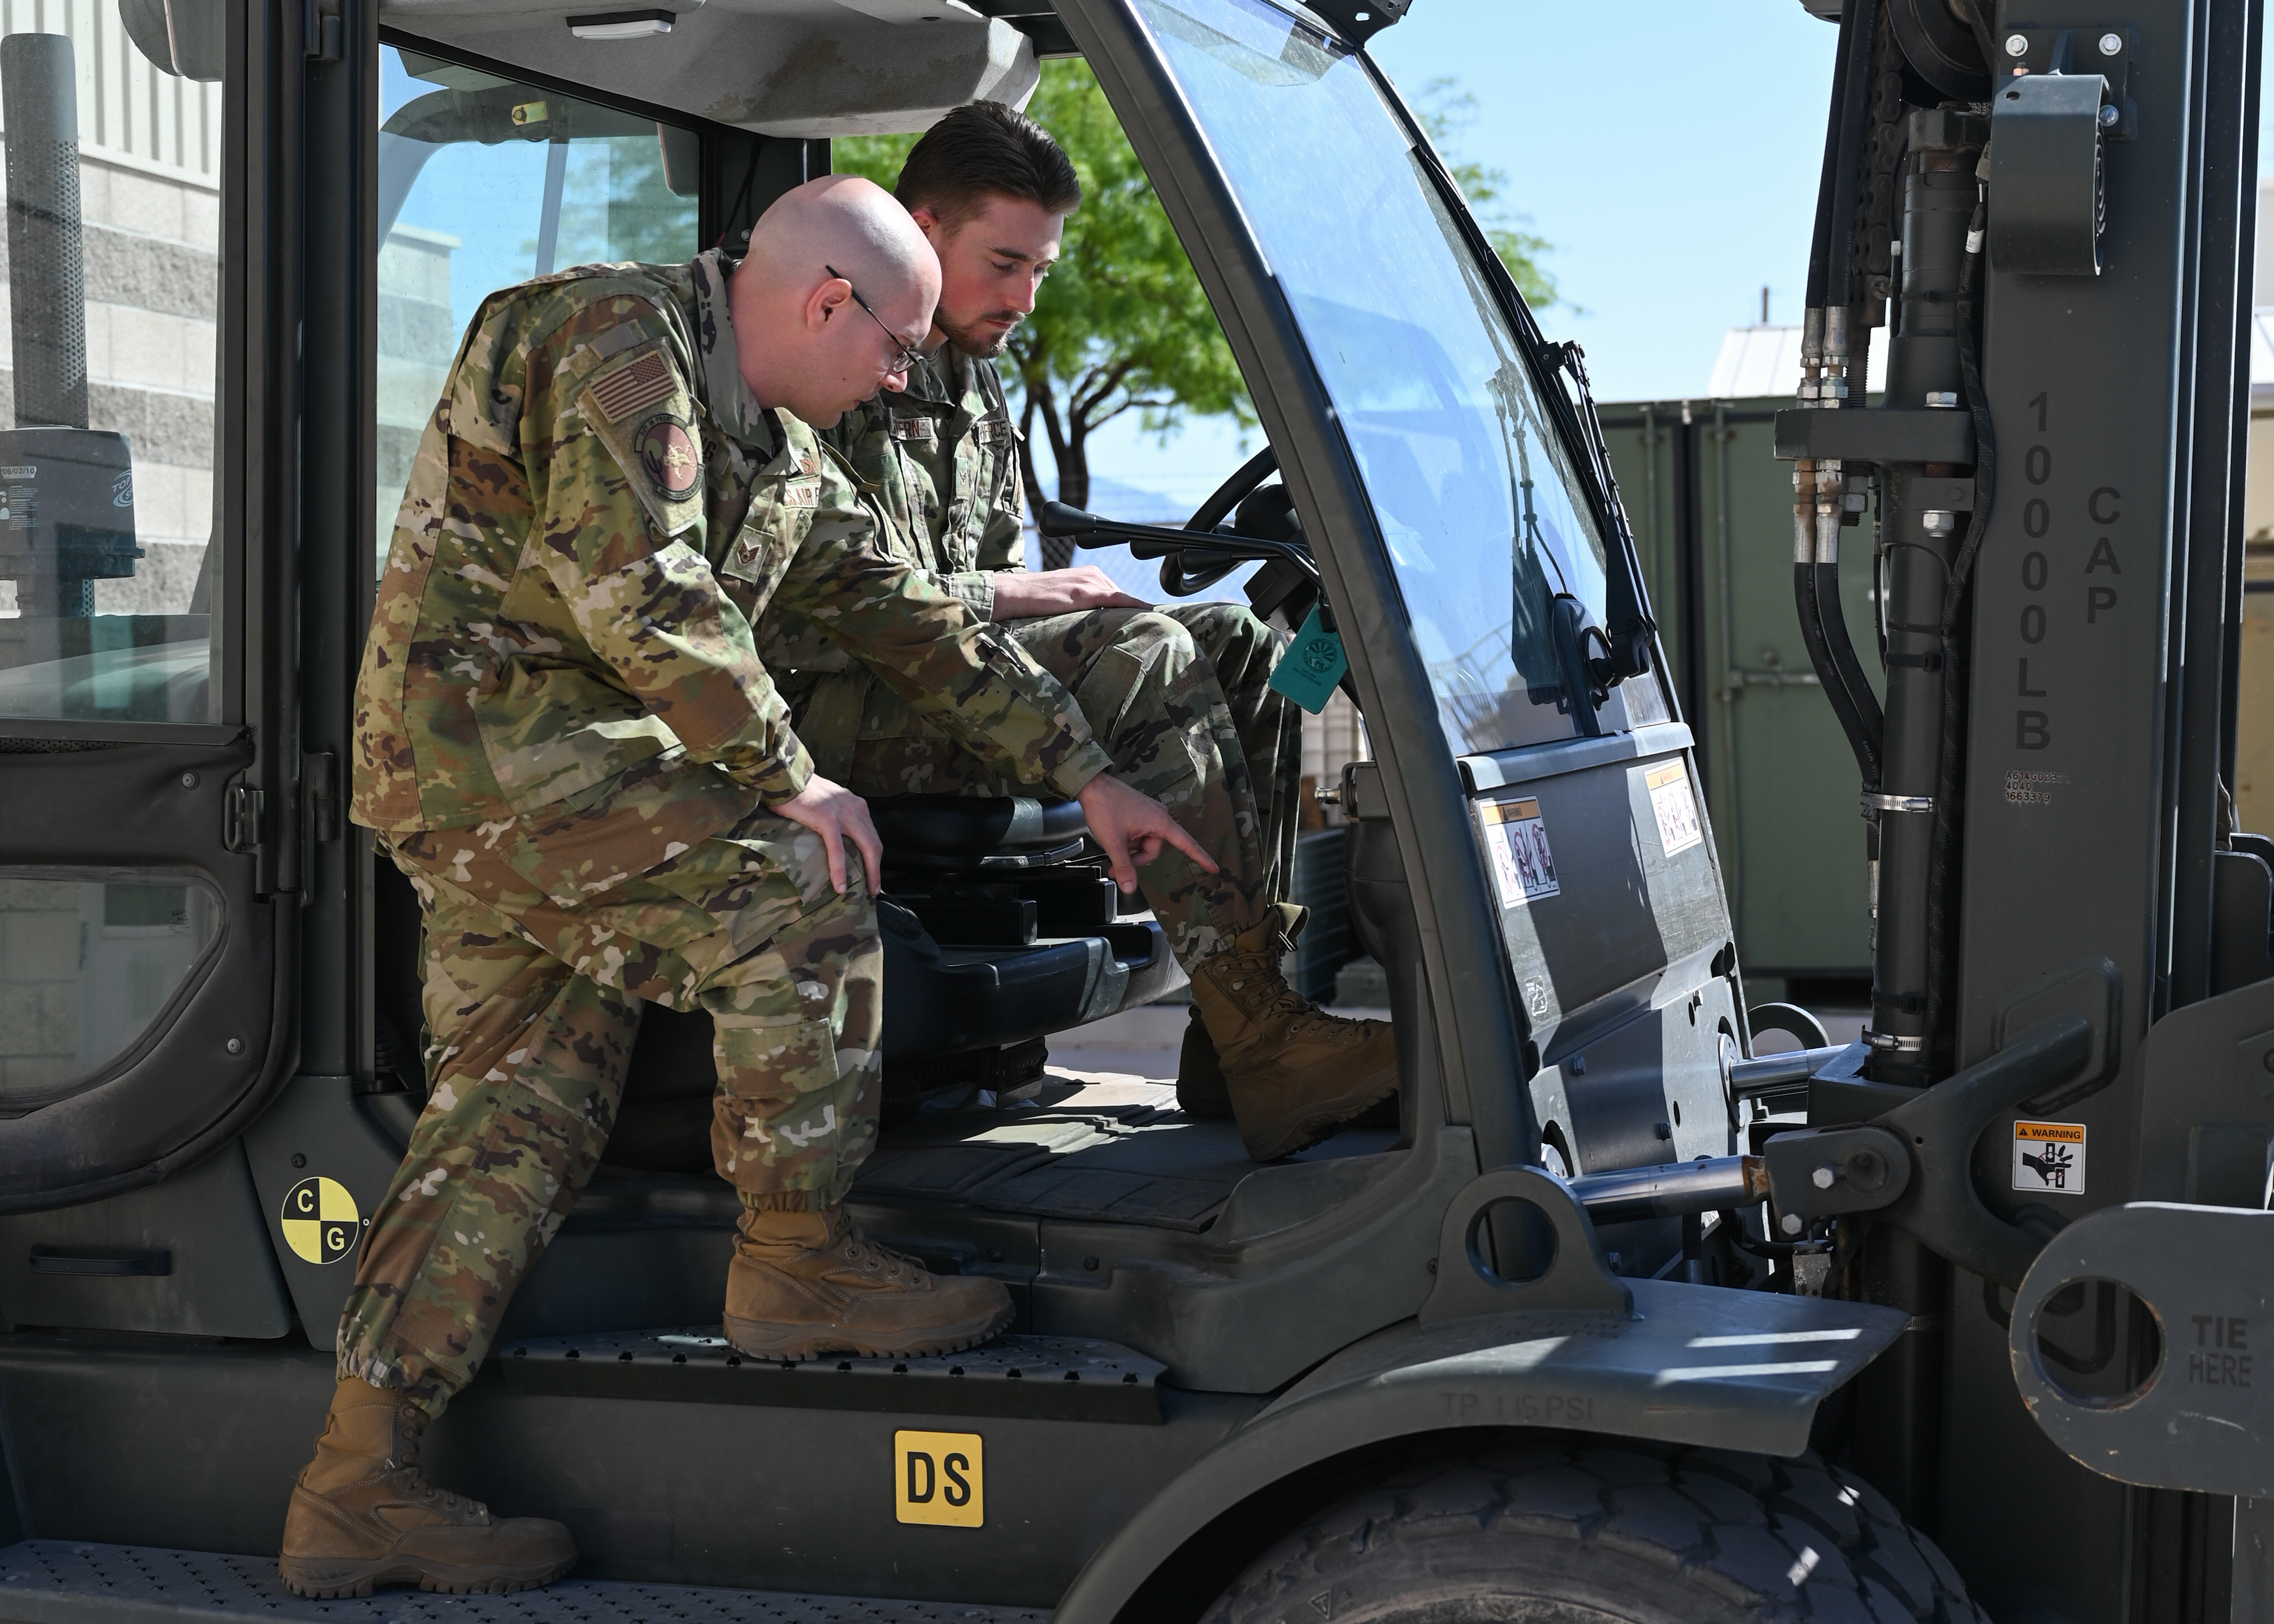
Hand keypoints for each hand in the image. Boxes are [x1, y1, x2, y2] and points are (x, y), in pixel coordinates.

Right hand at [772, 775, 882, 894]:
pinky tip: (840, 886)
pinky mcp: (827, 820)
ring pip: (865, 848)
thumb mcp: (828, 801)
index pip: (872, 834)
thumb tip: (836, 836)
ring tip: (867, 891)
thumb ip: (837, 815)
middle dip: (877, 868)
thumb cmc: (801, 791)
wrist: (785, 777)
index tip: (874, 872)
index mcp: (855, 804)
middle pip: (874, 843)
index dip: (875, 855)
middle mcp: (855, 808)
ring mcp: (843, 814)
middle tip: (875, 888)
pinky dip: (840, 870)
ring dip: (869, 873)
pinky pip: (838, 850)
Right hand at [989, 567, 1145, 618]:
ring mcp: (1090, 582)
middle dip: (1134, 613)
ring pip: (1123, 599)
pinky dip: (1134, 606)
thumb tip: (1096, 624)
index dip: (1131, 608)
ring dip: (1136, 612)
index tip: (1148, 618)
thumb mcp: (1064, 599)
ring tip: (1151, 626)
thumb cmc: (1034, 600)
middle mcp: (1093, 574)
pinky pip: (1117, 600)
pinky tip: (1148, 613)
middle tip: (1150, 629)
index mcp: (1089, 574)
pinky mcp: (1086, 592)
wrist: (1015, 594)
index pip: (1117, 594)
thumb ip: (1082, 605)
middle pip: (1122, 598)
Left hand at [1076, 773, 1218, 894]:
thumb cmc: (1105, 806)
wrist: (1092, 785)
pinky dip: (1128, 840)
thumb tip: (1130, 888)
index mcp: (1160, 821)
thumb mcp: (1114, 842)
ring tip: (1113, 843)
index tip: (1213, 868)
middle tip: (1116, 859)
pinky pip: (1139, 834)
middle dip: (1135, 858)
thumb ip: (1124, 866)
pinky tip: (1115, 835)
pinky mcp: (1140, 814)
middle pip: (1154, 850)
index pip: (1186, 844)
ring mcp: (1149, 815)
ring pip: (1144, 844)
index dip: (1200, 857)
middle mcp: (1159, 817)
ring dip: (1129, 849)